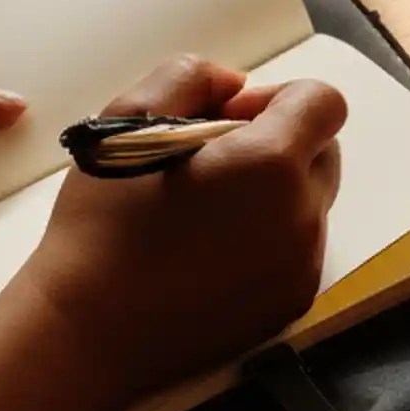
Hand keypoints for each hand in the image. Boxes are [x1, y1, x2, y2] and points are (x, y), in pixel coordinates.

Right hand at [24, 56, 344, 397]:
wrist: (86, 333)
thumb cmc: (100, 226)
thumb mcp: (127, 121)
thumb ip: (190, 77)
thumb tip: (234, 83)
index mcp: (271, 164)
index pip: (323, 102)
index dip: (279, 98)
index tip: (227, 119)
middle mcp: (302, 216)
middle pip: (323, 152)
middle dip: (280, 142)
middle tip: (211, 161)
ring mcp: (302, 267)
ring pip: (310, 202)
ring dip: (273, 192)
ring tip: (205, 210)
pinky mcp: (290, 304)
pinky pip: (297, 250)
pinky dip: (268, 238)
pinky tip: (209, 251)